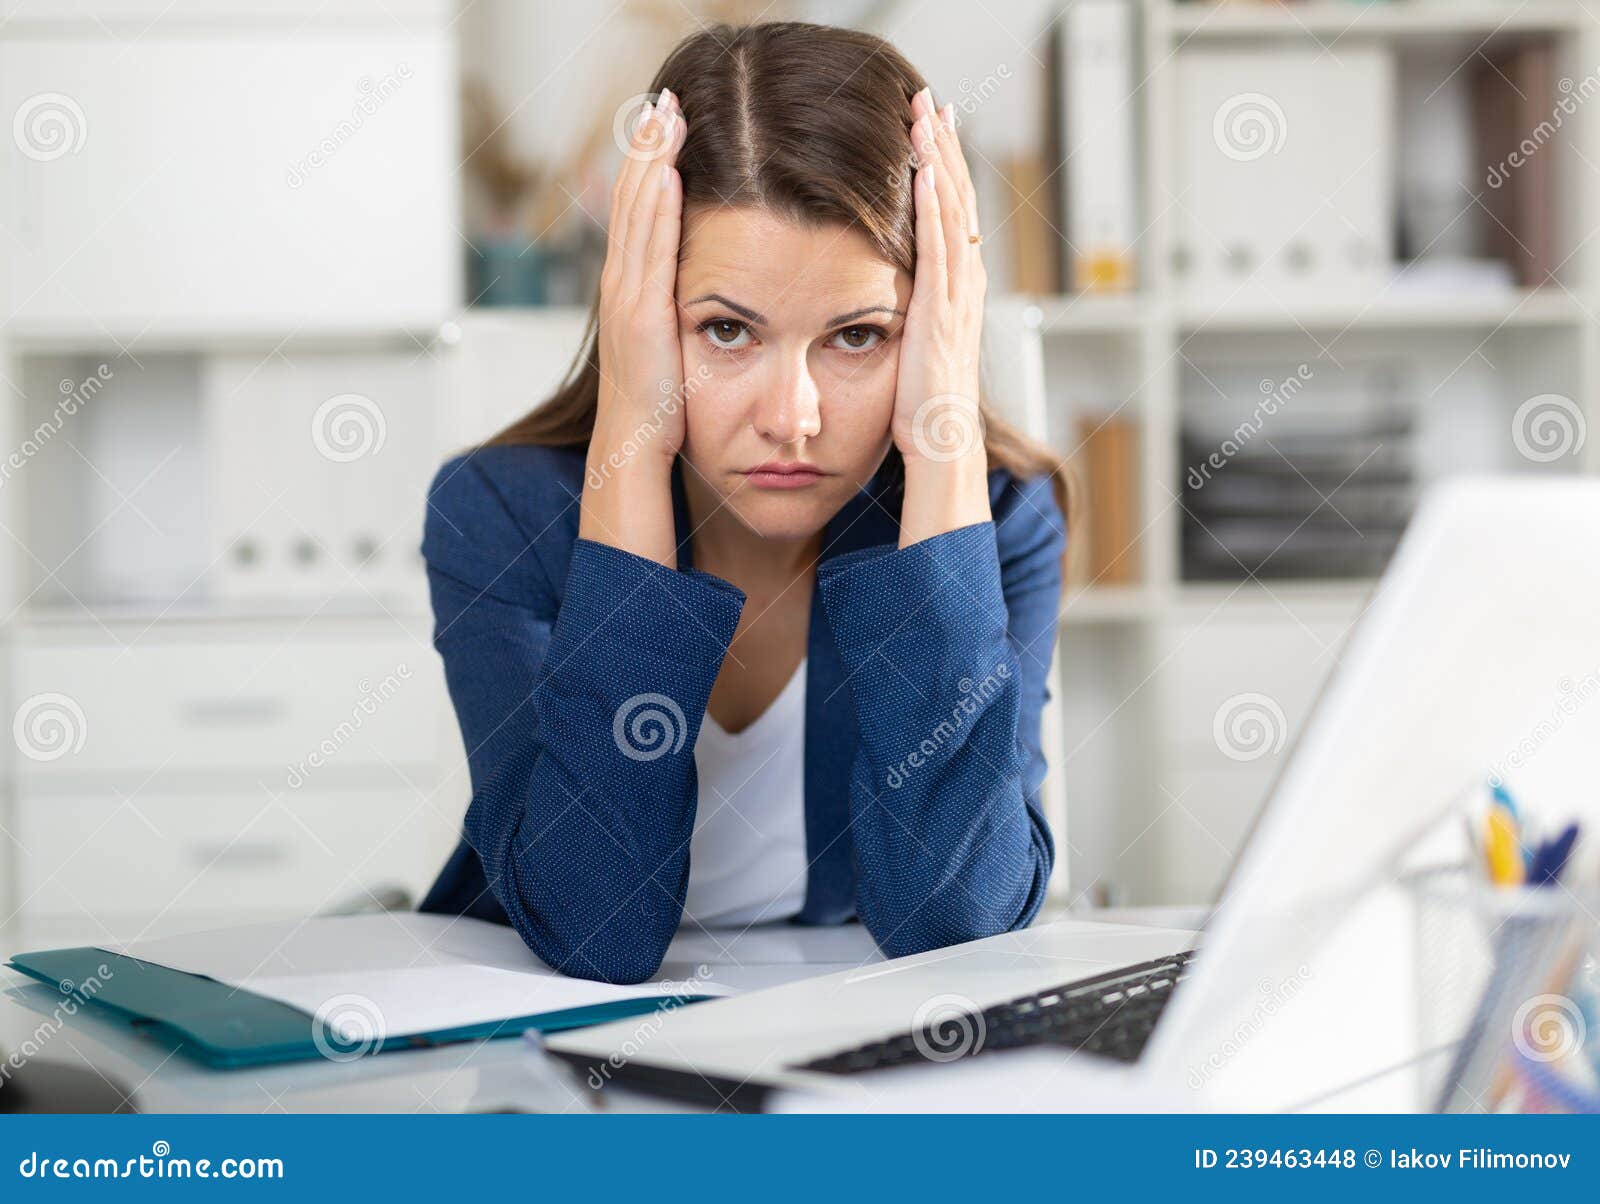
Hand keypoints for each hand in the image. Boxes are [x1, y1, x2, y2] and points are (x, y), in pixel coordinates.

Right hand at [580, 90, 687, 565]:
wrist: (638, 474)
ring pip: (634, 221)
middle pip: (633, 206)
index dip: (655, 173)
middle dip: (648, 150)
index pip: (645, 222)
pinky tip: (666, 174)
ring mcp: (627, 308)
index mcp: (639, 302)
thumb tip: (718, 312)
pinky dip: (653, 212)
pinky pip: (647, 255)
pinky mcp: (638, 325)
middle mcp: (626, 296)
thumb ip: (696, 330)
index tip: (673, 127)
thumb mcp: (684, 365)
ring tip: (664, 114)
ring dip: (649, 164)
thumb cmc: (665, 432)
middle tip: (665, 99)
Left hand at [893, 88, 991, 547]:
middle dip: (943, 149)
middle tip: (929, 101)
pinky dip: (934, 208)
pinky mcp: (942, 315)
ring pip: (952, 214)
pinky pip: (940, 249)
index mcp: (952, 295)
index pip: (947, 218)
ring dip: (940, 162)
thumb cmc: (919, 416)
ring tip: (926, 116)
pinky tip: (924, 172)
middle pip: (955, 202)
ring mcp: (957, 299)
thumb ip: (897, 319)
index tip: (926, 131)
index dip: (939, 172)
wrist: (940, 454)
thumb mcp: (906, 353)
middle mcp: (962, 289)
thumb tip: (874, 303)